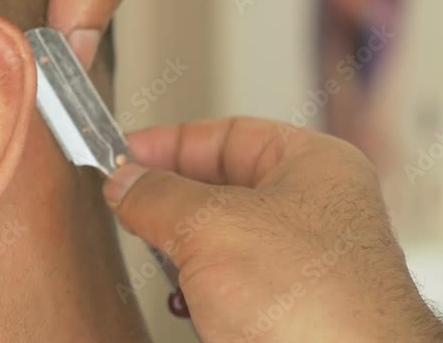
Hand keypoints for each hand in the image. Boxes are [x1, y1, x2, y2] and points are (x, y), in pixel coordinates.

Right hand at [103, 118, 442, 342]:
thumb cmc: (312, 301)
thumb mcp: (212, 228)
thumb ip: (160, 197)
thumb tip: (126, 183)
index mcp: (315, 165)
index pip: (231, 133)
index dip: (172, 142)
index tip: (126, 155)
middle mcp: (316, 209)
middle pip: (224, 188)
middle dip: (175, 203)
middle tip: (130, 207)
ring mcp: (307, 263)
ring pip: (225, 242)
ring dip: (186, 254)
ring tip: (164, 264)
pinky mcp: (294, 309)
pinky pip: (234, 289)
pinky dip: (204, 295)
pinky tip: (188, 306)